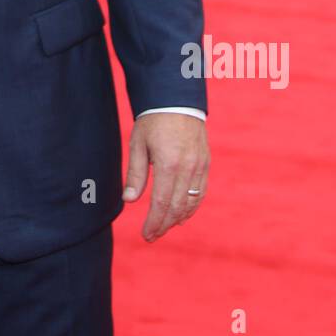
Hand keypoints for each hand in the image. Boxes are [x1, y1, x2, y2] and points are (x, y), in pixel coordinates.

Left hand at [122, 113, 209, 240]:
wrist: (177, 100)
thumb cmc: (153, 121)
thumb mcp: (138, 144)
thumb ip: (135, 174)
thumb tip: (129, 200)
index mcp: (168, 164)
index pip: (161, 203)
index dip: (153, 222)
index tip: (146, 234)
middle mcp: (187, 168)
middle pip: (177, 207)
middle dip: (164, 225)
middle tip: (152, 236)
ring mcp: (199, 166)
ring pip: (192, 202)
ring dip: (178, 219)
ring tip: (164, 227)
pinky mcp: (206, 163)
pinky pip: (201, 191)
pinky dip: (192, 206)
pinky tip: (182, 215)